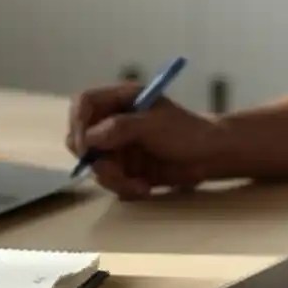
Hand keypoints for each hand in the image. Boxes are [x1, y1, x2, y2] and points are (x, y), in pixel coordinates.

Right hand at [67, 83, 224, 199]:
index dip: (78, 123)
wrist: (209, 157)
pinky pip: (109, 180)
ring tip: (140, 185)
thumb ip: (120, 128)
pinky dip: (124, 187)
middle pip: (79, 137)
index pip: (83, 103)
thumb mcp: (154, 124)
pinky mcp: (123, 168)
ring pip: (94, 164)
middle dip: (95, 159)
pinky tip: (145, 188)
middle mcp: (113, 121)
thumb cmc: (186, 132)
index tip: (85, 147)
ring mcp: (117, 145)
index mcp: (120, 99)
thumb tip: (89, 139)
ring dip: (113, 179)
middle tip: (112, 172)